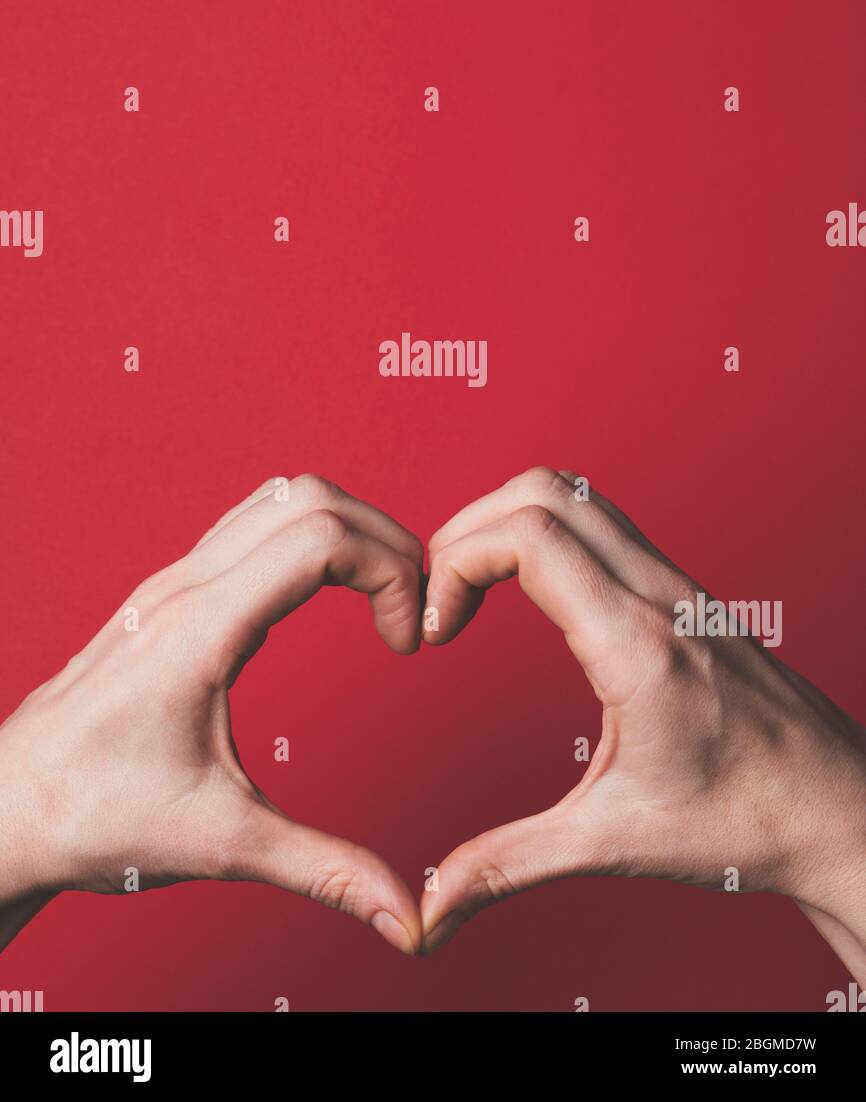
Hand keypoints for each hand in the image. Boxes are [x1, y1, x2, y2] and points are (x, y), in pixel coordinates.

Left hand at [0, 476, 424, 954]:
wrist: (8, 810)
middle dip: (385, 540)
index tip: (406, 644)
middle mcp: (184, 586)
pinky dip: (307, 536)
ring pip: (278, 497)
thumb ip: (323, 868)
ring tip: (381, 596)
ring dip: (346, 530)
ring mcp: (171, 581)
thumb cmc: (94, 819)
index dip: (390, 572)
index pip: (319, 537)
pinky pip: (251, 523)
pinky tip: (324, 596)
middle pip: (310, 496)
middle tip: (411, 611)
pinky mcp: (168, 593)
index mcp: (200, 629)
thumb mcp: (221, 845)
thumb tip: (405, 916)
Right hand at [420, 467, 865, 981]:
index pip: (530, 537)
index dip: (457, 563)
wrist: (840, 810)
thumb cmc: (746, 822)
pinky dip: (547, 534)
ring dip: (508, 522)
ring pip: (577, 494)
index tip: (437, 630)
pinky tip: (532, 598)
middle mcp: (660, 597)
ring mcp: (678, 586)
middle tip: (441, 598)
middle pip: (545, 490)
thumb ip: (508, 864)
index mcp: (636, 646)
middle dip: (469, 529)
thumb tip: (430, 908)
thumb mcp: (611, 842)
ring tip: (472, 591)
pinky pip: (604, 524)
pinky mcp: (684, 593)